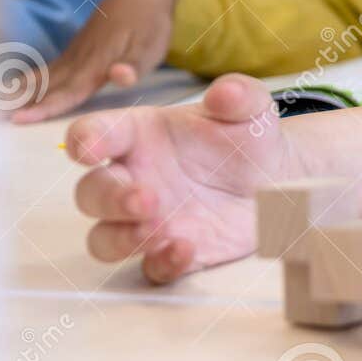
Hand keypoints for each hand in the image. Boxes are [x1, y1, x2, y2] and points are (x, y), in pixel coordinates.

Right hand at [14, 0, 175, 123]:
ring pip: (49, 75)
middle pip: (54, 86)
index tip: (22, 118)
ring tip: (6, 105)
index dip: (47, 107)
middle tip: (9, 119)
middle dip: (32, 103)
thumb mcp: (151, 47)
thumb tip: (119, 77)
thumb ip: (134, 65)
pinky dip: (34, 77)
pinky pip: (51, 66)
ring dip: (28, 90)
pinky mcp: (76, 49)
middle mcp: (82, 60)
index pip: (70, 92)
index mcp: (98, 64)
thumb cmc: (150, 26)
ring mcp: (76, 53)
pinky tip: (18, 85)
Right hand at [66, 74, 303, 281]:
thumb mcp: (251, 108)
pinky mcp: (169, 251)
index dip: (84, 141)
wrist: (277, 179)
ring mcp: (147, 220)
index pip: (92, 134)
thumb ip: (239, 96)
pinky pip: (151, 268)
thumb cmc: (247, 137)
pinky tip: (186, 250)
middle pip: (91, 194)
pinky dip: (162, 263)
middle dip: (109, 198)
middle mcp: (133, 179)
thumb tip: (224, 92)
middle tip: (145, 199)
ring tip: (158, 230)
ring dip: (122, 238)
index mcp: (138, 136)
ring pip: (104, 239)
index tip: (89, 150)